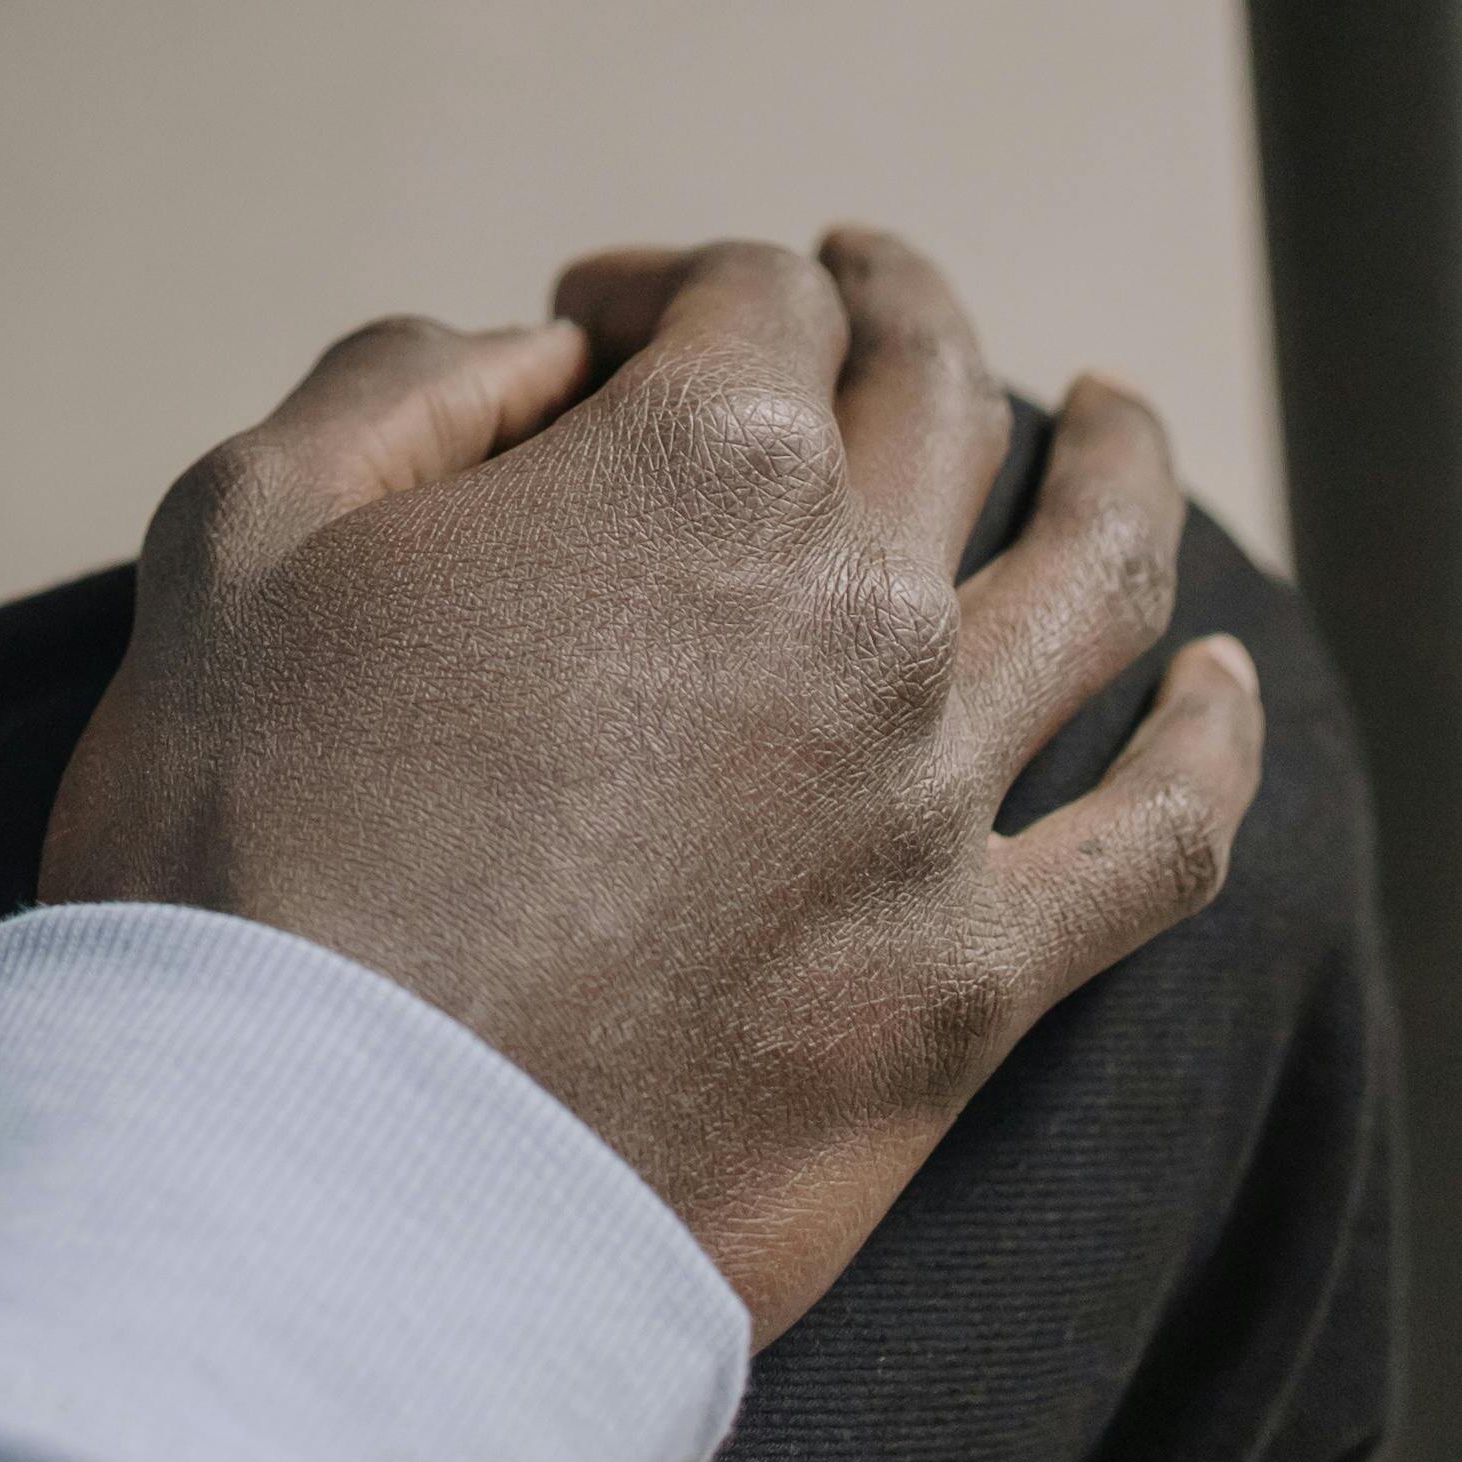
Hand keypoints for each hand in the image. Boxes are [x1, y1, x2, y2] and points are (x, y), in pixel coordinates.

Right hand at [38, 228, 1263, 1340]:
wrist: (317, 1177)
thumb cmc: (244, 846)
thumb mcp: (245, 531)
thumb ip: (402, 387)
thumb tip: (535, 365)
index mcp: (699, 469)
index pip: (748, 299)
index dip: (665, 284)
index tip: (583, 332)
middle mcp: (859, 605)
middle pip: (935, 401)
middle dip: (887, 314)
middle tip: (853, 290)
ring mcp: (935, 798)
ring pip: (1096, 581)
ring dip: (1116, 468)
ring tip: (1116, 419)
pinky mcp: (968, 985)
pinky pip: (1156, 843)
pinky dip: (1208, 746)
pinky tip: (1217, 688)